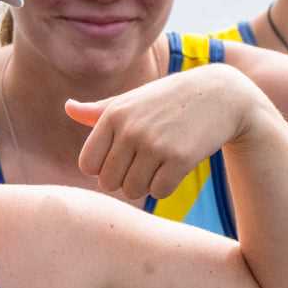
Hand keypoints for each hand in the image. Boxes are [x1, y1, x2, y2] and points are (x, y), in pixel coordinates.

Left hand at [69, 65, 263, 201]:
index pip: (88, 165)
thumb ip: (98, 111)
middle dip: (125, 180)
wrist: (220, 95)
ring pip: (134, 191)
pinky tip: (176, 167)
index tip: (121, 158)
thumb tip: (68, 107)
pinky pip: (159, 192)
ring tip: (160, 164)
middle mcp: (130, 129)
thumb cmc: (168, 100)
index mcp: (113, 115)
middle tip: (144, 164)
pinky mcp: (179, 158)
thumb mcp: (132, 100)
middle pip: (109, 183)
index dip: (103, 168)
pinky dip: (166, 186)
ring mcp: (155, 144)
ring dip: (146, 185)